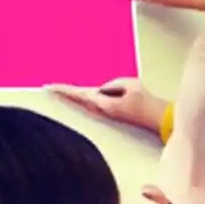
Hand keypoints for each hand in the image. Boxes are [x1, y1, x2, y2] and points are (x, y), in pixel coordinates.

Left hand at [47, 78, 169, 133]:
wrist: (157, 118)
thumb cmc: (145, 101)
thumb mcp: (129, 85)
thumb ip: (112, 85)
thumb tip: (101, 89)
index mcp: (103, 103)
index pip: (78, 95)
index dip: (63, 91)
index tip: (49, 87)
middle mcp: (102, 110)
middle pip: (77, 100)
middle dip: (62, 94)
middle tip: (47, 87)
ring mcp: (106, 113)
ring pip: (84, 103)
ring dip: (71, 96)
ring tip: (57, 90)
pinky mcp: (112, 113)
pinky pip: (94, 103)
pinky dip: (82, 98)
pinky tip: (77, 96)